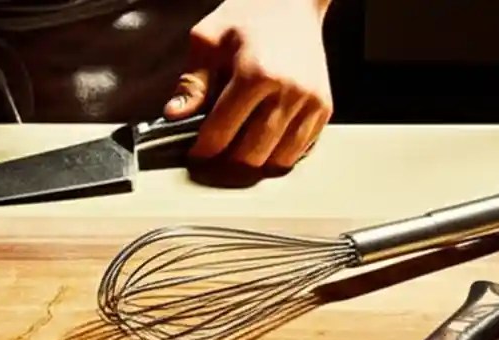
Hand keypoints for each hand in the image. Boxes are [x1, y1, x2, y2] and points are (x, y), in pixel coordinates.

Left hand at [164, 0, 332, 169]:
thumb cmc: (249, 14)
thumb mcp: (208, 40)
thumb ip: (191, 82)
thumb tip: (174, 116)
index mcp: (255, 74)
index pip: (221, 134)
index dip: (202, 151)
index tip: (194, 154)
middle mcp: (288, 91)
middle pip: (250, 155)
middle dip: (226, 164)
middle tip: (213, 159)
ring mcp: (310, 101)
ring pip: (277, 160)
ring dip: (254, 165)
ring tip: (237, 154)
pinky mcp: (324, 106)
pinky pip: (300, 150)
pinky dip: (279, 155)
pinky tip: (263, 145)